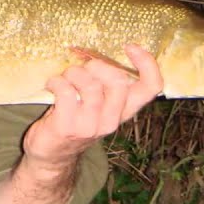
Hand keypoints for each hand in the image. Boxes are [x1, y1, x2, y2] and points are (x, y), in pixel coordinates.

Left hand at [21, 44, 163, 171]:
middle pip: (119, 81)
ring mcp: (91, 125)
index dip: (147, 64)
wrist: (52, 156)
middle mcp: (112, 120)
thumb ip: (106, 85)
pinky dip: (57, 82)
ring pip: (91, 85)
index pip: (151, 88)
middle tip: (82, 68)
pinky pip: (66, 92)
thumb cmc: (74, 120)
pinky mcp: (67, 127)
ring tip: (64, 77)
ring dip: (74, 73)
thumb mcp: (98, 105)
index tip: (130, 47)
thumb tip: (99, 54)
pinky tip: (52, 85)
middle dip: (98, 65)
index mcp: (124, 111)